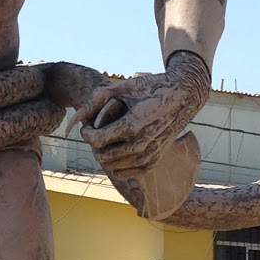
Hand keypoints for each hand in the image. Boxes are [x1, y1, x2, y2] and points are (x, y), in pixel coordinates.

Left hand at [73, 53, 209, 173]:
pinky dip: (115, 163)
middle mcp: (141, 145)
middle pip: (102, 156)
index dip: (86, 133)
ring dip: (104, 154)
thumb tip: (76, 115)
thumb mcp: (124, 87)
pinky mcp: (152, 163)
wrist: (183, 97)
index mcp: (132, 125)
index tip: (88, 126)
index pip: (97, 140)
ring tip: (106, 139)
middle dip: (94, 145)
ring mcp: (148, 156)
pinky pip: (124, 173)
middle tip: (95, 132)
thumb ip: (97, 99)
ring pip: (111, 167)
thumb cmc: (151, 88)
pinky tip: (116, 148)